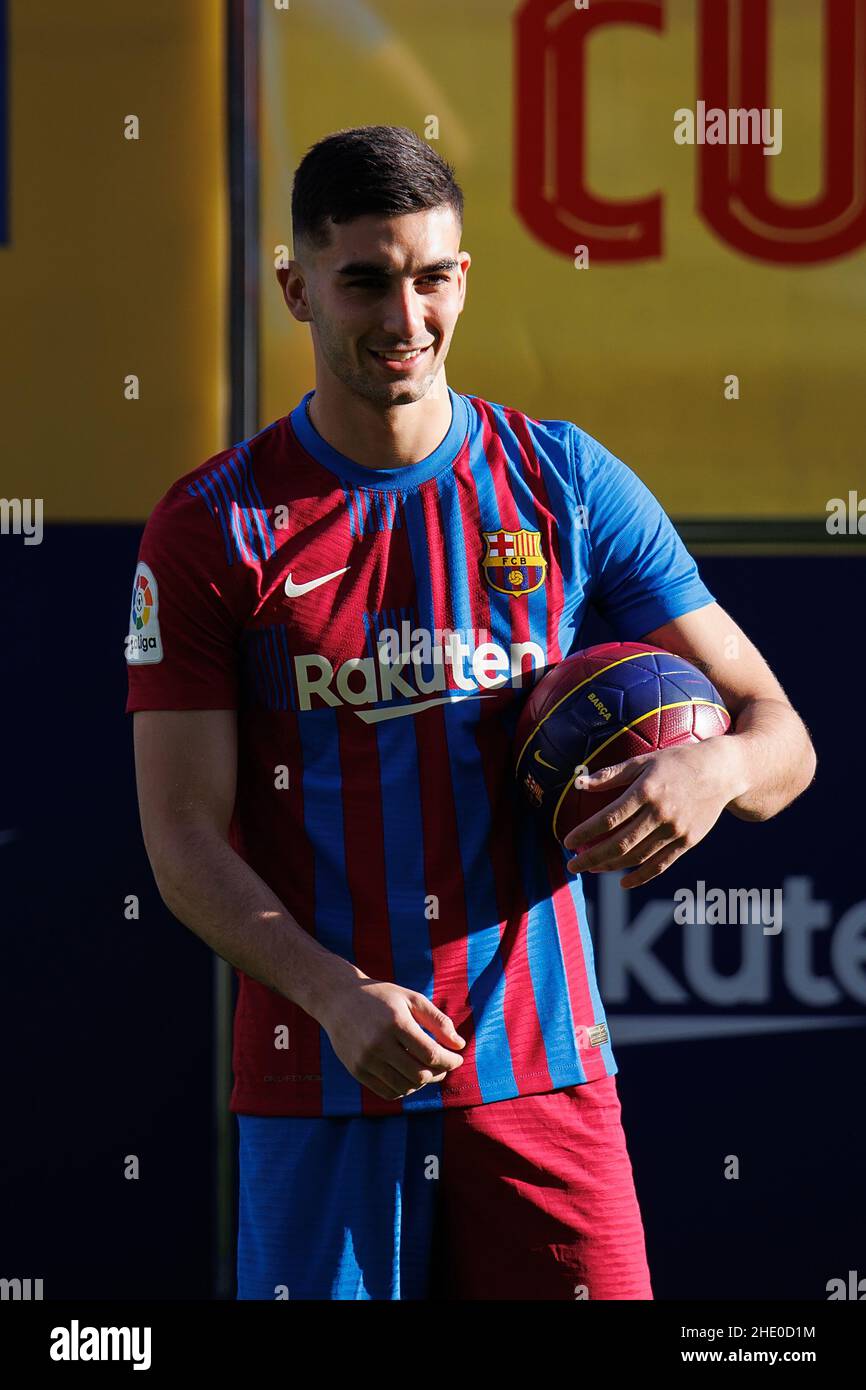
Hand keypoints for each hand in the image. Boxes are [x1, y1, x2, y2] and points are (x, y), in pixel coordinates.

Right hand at [319, 976, 465, 1101]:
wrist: (338, 1000)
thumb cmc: (381, 998)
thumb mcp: (411, 999)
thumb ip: (438, 1020)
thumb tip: (459, 1045)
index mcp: (396, 1023)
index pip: (431, 1054)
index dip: (450, 1060)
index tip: (457, 1058)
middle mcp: (379, 1044)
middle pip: (420, 1074)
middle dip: (439, 1073)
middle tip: (444, 1065)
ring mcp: (366, 1060)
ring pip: (405, 1086)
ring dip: (423, 1082)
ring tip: (427, 1069)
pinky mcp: (357, 1071)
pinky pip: (388, 1092)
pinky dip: (405, 1089)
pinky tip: (409, 1076)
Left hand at [563, 738, 746, 888]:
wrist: (722, 771)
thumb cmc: (677, 761)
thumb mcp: (643, 761)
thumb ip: (611, 774)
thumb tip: (579, 783)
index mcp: (646, 791)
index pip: (608, 819)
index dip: (585, 833)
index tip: (568, 842)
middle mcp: (660, 813)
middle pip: (619, 844)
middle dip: (592, 857)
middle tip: (573, 865)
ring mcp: (675, 831)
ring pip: (637, 857)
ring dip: (610, 867)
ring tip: (591, 868)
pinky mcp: (687, 842)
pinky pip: (660, 865)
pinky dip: (640, 877)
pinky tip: (622, 881)